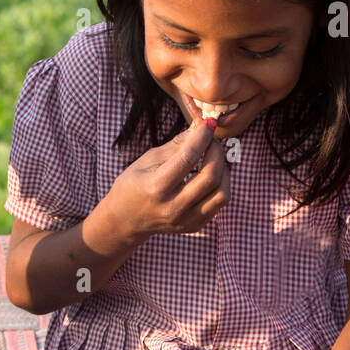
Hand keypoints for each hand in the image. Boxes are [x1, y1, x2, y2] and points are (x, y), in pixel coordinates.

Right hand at [104, 118, 228, 239]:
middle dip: (217, 151)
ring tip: (213, 158)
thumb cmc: (134, 184)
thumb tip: (200, 126)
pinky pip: (219, 203)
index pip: (188, 158)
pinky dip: (220, 184)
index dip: (201, 137)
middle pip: (211, 176)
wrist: (126, 220)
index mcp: (156, 188)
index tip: (208, 123)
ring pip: (222, 192)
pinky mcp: (194, 226)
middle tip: (211, 140)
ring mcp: (185, 220)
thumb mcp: (147, 160)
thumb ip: (176, 145)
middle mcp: (173, 207)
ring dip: (224, 169)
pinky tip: (210, 174)